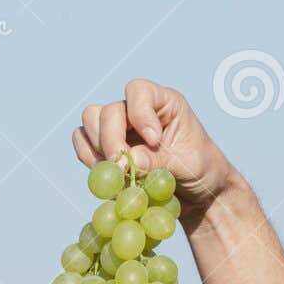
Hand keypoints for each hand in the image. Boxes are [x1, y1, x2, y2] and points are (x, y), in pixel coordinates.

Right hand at [73, 79, 235, 216]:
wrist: (197, 193)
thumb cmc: (200, 170)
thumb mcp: (187, 166)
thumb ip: (158, 162)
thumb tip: (127, 163)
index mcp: (164, 103)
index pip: (139, 90)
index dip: (140, 113)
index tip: (153, 141)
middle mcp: (137, 110)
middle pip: (108, 111)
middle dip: (111, 140)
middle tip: (122, 167)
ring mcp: (119, 127)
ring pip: (91, 121)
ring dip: (98, 148)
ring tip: (117, 174)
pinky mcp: (106, 146)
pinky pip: (84, 142)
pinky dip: (89, 158)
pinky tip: (107, 177)